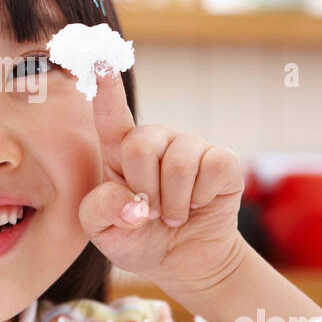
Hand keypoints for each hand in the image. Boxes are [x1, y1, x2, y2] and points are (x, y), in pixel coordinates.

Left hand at [77, 68, 247, 293]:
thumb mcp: (103, 233)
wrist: (182, 263)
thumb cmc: (138, 238)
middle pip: (140, 144)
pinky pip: (212, 168)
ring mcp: (190, 147)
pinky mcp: (222, 161)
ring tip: (173, 215)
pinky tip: (199, 205)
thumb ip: (99, 211)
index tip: (99, 59)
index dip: (106, 86)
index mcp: (119, 151)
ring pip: (178, 163)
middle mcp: (156, 140)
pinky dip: (202, 198)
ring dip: (173, 202)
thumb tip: (131, 201)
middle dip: (143, 189)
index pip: (110, 114)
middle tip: (150, 211)